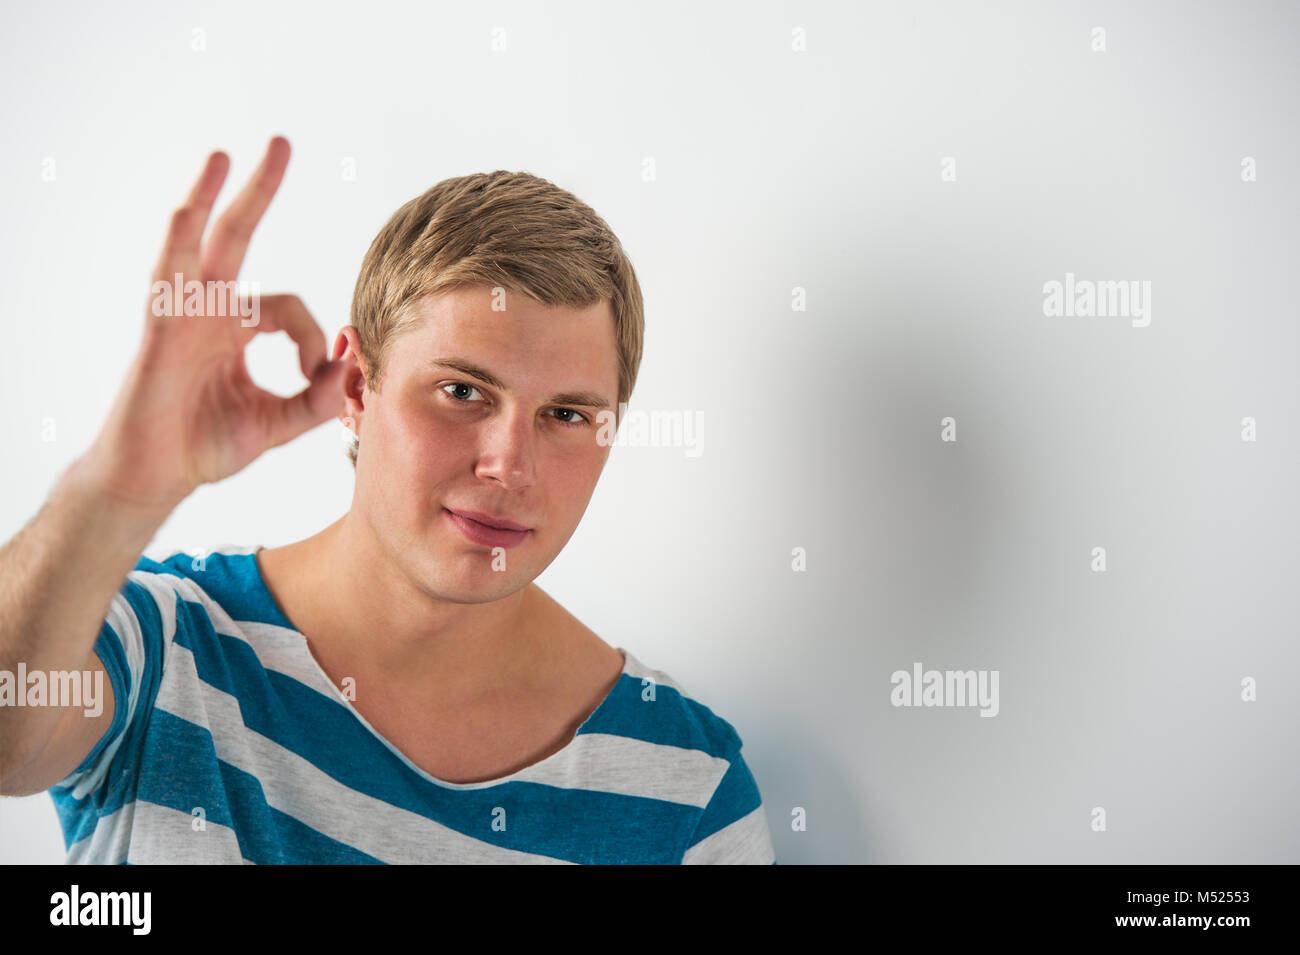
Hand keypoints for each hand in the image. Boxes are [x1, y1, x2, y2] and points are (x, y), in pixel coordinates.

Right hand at [83, 136, 347, 510]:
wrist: (158, 475)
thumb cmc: (208, 445)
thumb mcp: (282, 422)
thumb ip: (320, 398)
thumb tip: (356, 366)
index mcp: (238, 327)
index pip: (290, 308)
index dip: (315, 339)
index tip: (319, 375)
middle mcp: (210, 308)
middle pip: (238, 234)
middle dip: (260, 189)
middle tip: (281, 141)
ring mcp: (184, 312)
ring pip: (200, 243)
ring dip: (210, 196)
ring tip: (223, 153)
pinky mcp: (162, 326)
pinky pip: (169, 274)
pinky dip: (178, 240)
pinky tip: (185, 208)